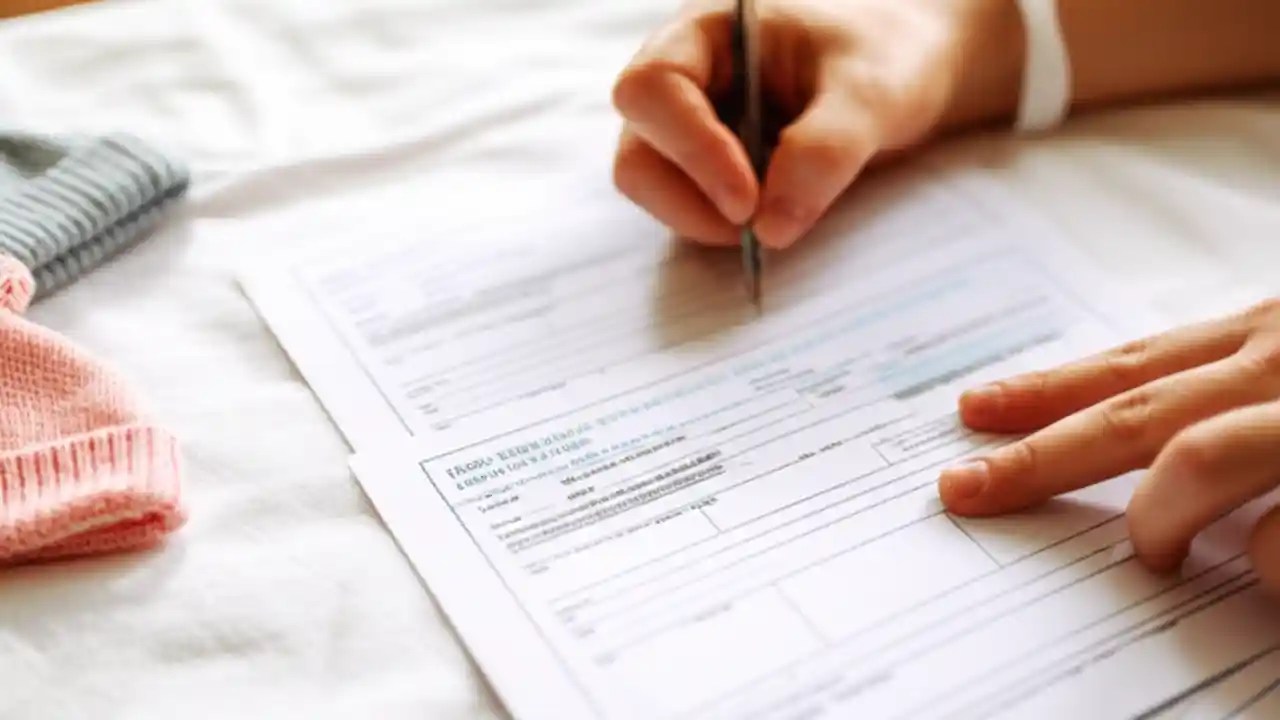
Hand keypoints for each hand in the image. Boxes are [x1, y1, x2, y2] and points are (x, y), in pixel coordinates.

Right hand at [610, 0, 1018, 249]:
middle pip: (638, 150)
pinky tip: (773, 217)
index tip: (746, 201)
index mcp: (708, 31)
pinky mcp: (703, 169)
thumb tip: (770, 227)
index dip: (690, 149)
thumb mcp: (873, 92)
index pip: (654, 88)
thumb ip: (825, 150)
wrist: (910, 69)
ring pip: (652, 187)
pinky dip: (719, 227)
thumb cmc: (887, 54)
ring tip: (774, 221)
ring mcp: (687, 127)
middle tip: (756, 227)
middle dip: (690, 200)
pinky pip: (685, 208)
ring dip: (703, 219)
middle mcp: (684, 79)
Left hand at [939, 299, 1279, 591]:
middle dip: (1037, 459)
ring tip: (1157, 557)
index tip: (973, 409)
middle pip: (1132, 414)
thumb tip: (1161, 458)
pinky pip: (1276, 540)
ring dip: (1158, 517)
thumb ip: (1236, 401)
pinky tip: (1276, 588)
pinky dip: (1267, 568)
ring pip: (1198, 459)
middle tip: (963, 491)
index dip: (1047, 392)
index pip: (1136, 366)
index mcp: (1271, 340)